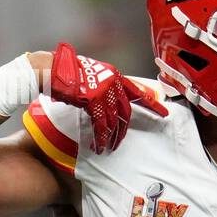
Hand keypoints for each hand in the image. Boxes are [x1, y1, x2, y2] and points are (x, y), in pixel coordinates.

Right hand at [46, 42, 165, 152]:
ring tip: (108, 147)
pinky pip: (101, 124)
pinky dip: (100, 137)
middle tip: (122, 141)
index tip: (164, 112)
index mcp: (115, 76)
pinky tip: (98, 145)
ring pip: (114, 121)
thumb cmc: (68, 71)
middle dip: (124, 129)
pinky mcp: (93, 102)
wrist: (52, 69)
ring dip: (111, 137)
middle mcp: (113, 84)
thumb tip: (110, 99)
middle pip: (126, 112)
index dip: (152, 104)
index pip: (138, 92)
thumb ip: (105, 85)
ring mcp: (104, 93)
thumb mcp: (93, 73)